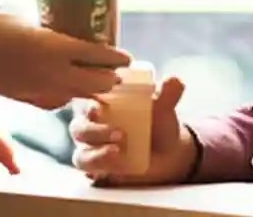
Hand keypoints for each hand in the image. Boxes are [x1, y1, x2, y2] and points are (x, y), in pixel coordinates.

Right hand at [0, 11, 130, 108]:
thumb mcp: (23, 20)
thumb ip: (45, 31)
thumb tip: (59, 32)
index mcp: (55, 47)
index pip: (98, 56)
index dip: (116, 57)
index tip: (127, 57)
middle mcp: (51, 73)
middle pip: (95, 84)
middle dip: (109, 79)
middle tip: (116, 72)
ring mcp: (37, 89)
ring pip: (75, 96)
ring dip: (88, 90)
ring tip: (96, 81)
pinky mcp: (22, 98)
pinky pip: (52, 101)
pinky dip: (63, 96)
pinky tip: (62, 88)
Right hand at [70, 76, 195, 185]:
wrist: (168, 152)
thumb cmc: (158, 122)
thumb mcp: (164, 108)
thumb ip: (167, 94)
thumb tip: (174, 80)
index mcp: (101, 104)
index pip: (85, 101)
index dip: (87, 104)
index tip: (99, 107)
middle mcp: (90, 126)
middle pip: (78, 129)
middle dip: (95, 132)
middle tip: (120, 134)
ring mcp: (91, 149)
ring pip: (81, 154)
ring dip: (96, 154)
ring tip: (117, 152)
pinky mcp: (98, 169)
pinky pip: (90, 172)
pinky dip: (100, 169)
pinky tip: (113, 168)